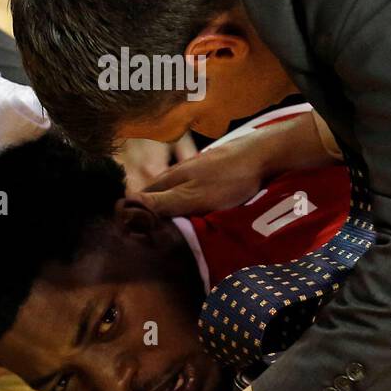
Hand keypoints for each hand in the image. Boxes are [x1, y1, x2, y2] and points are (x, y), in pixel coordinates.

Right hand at [132, 112, 330, 216]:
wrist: (263, 155)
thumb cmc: (228, 178)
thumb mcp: (193, 196)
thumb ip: (163, 202)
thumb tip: (127, 206)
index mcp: (169, 177)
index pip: (140, 196)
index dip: (133, 213)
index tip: (130, 233)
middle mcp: (178, 171)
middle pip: (156, 193)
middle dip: (148, 211)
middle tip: (147, 235)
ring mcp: (196, 170)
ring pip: (174, 191)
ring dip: (168, 207)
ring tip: (167, 227)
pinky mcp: (211, 172)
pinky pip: (191, 189)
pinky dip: (186, 201)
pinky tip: (191, 210)